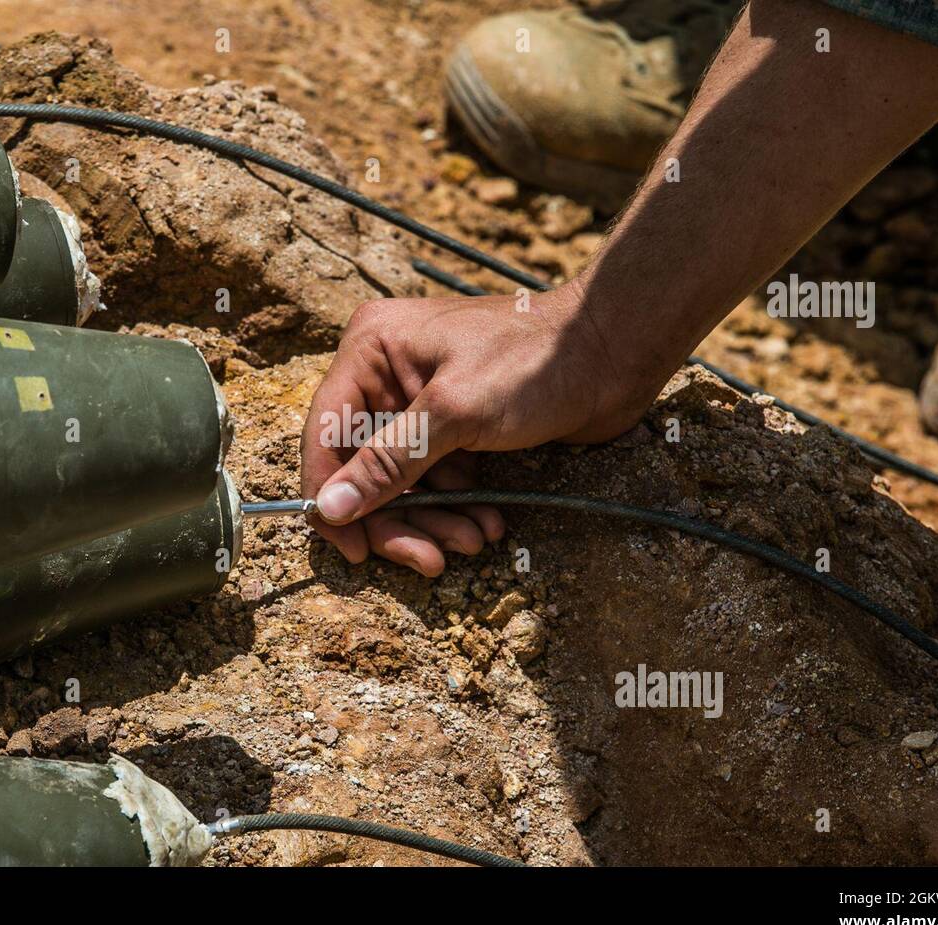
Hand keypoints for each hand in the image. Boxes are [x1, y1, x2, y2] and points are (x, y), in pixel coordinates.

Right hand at [300, 284, 655, 574]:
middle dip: (397, 518)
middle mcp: (386, 376)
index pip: (325, 435)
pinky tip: (490, 524)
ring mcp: (420, 404)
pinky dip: (457, 509)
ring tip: (476, 539)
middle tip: (431, 560)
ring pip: (400, 483)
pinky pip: (434, 482)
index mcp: (371, 351)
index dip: (330, 497)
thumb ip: (387, 464)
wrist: (612, 352)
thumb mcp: (455, 414)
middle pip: (361, 469)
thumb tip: (329, 510)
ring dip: (434, 521)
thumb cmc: (534, 364)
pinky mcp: (453, 428)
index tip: (352, 550)